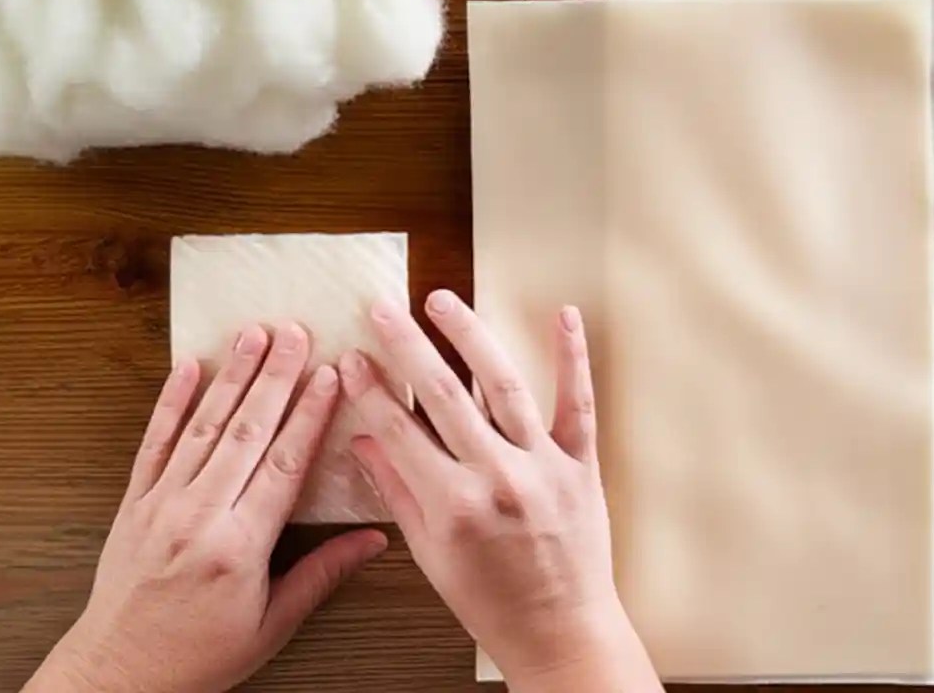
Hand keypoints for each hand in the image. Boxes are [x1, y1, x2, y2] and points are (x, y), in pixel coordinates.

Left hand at [25, 324, 386, 692]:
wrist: (119, 674)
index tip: (328, 376)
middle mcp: (198, 516)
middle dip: (274, 377)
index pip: (284, 465)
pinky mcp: (134, 503)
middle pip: (245, 432)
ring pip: (202, 427)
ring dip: (231, 377)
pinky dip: (170, 403)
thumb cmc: (198, 656)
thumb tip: (374, 541)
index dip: (309, 415)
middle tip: (294, 333)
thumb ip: (322, 574)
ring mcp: (161, 505)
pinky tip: (188, 369)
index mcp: (239, 547)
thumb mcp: (272, 625)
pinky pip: (154, 443)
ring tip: (252, 335)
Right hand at [341, 291, 661, 691]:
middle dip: (406, 345)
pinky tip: (563, 315)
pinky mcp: (581, 465)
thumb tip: (363, 440)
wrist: (560, 632)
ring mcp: (542, 468)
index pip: (398, 429)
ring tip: (442, 301)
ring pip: (502, 385)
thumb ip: (397, 491)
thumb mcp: (429, 554)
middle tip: (382, 308)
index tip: (352, 357)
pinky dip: (572, 358)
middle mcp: (496, 479)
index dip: (370, 388)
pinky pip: (578, 403)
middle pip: (443, 395)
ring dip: (469, 336)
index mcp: (451, 505)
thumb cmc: (491, 601)